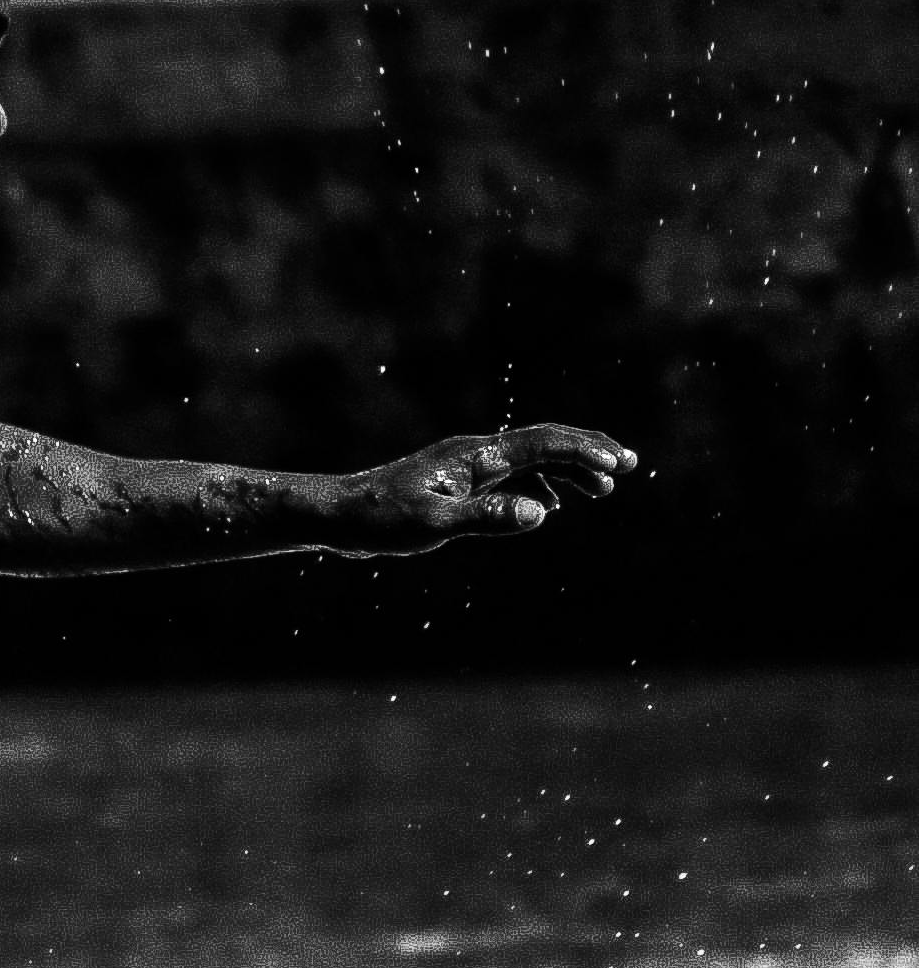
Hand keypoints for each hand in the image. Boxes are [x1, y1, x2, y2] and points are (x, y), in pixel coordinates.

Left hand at [353, 424, 636, 544]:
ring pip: (530, 460)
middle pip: (544, 443)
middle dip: (588, 452)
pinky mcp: (456, 482)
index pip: (544, 444)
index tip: (620, 466)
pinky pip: (510, 477)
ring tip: (602, 491)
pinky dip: (538, 486)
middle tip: (630, 465)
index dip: (585, 453)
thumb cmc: (380, 521)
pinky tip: (547, 507)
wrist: (337, 515)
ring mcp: (467, 466)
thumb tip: (541, 513)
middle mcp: (476, 454)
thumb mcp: (433, 525)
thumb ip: (486, 518)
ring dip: (568, 471)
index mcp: (477, 457)